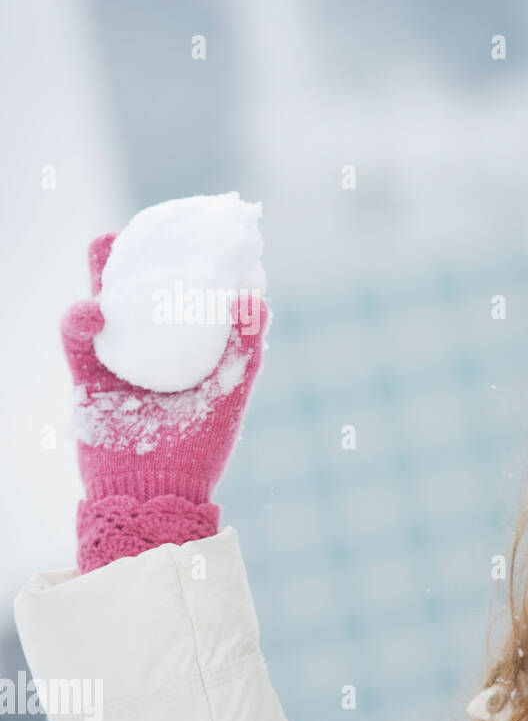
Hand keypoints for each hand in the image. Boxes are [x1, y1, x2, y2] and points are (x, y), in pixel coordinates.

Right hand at [62, 232, 269, 504]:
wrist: (155, 495)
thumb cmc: (199, 449)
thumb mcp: (228, 395)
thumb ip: (243, 350)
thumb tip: (256, 298)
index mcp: (188, 350)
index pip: (188, 299)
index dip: (192, 266)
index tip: (204, 233)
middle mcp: (152, 349)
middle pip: (142, 291)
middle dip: (141, 257)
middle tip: (146, 225)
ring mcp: (118, 360)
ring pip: (106, 304)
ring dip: (103, 272)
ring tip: (106, 243)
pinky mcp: (88, 378)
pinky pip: (78, 340)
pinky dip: (81, 321)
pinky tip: (93, 309)